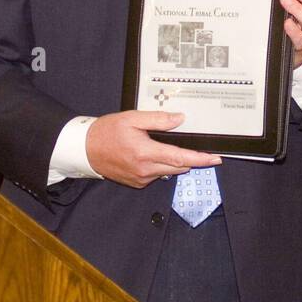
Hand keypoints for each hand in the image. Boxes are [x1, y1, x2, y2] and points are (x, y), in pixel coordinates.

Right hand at [84, 110, 222, 188]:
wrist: (85, 150)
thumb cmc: (106, 132)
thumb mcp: (132, 119)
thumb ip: (157, 119)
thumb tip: (179, 119)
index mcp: (145, 153)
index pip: (181, 158)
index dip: (201, 159)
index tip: (215, 158)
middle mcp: (145, 170)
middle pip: (179, 166)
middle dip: (189, 158)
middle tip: (195, 147)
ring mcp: (141, 179)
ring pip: (169, 171)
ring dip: (173, 161)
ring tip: (163, 146)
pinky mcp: (137, 183)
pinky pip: (157, 175)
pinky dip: (160, 166)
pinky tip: (150, 154)